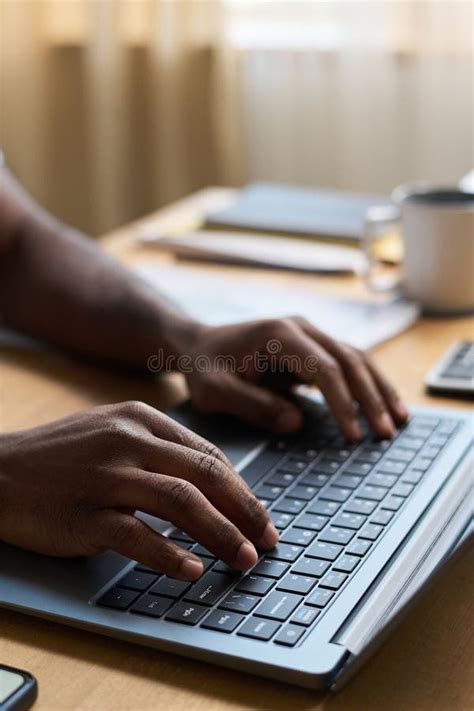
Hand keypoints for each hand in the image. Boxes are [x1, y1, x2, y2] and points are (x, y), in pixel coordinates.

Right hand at [0, 401, 277, 578]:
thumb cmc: (62, 456)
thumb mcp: (112, 432)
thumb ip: (159, 448)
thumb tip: (212, 480)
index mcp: (140, 418)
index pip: (207, 454)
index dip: (241, 489)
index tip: (260, 516)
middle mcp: (127, 441)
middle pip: (203, 474)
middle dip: (244, 510)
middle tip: (267, 540)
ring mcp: (105, 475)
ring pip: (180, 501)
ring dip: (219, 533)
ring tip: (243, 558)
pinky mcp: (83, 512)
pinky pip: (136, 534)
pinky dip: (169, 553)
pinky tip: (192, 569)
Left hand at [184, 317, 407, 440]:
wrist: (199, 345)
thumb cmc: (204, 367)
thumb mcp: (214, 390)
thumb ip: (252, 404)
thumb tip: (296, 423)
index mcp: (279, 333)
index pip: (324, 368)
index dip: (342, 402)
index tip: (352, 435)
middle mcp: (301, 328)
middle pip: (349, 359)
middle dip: (370, 398)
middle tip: (384, 434)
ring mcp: (310, 335)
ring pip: (356, 358)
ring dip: (378, 389)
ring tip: (398, 421)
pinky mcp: (313, 349)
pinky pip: (348, 365)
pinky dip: (368, 385)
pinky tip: (383, 406)